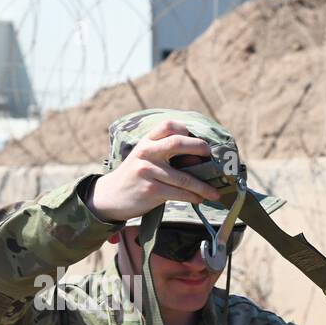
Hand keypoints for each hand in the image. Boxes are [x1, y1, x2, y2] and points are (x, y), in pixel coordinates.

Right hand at [85, 120, 220, 222]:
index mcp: (146, 141)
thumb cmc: (136, 177)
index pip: (168, 125)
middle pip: (177, 143)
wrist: (110, 196)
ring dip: (203, 186)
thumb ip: (167, 156)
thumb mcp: (146, 159)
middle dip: (199, 148)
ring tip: (215, 193)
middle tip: (212, 157)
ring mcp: (148, 171)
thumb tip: (199, 160)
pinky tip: (200, 199)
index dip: (186, 130)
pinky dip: (193, 197)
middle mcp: (147, 152)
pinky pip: (179, 193)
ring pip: (184, 177)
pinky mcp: (151, 190)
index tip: (198, 139)